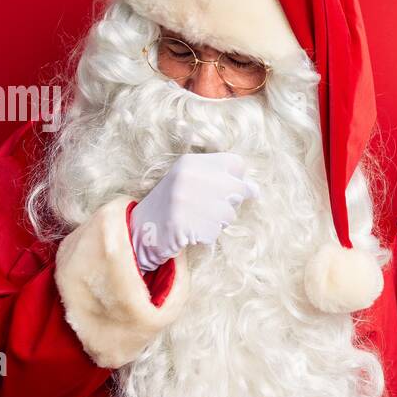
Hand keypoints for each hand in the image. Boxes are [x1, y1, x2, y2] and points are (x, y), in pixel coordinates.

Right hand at [129, 152, 259, 271]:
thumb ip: (222, 180)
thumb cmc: (173, 205)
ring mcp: (189, 201)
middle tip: (208, 208)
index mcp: (191, 162)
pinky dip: (208, 234)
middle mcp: (190, 177)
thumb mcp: (191, 181)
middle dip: (230, 202)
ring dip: (219, 221)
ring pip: (230, 213)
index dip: (236, 178)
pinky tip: (191, 230)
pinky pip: (217, 231)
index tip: (224, 188)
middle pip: (239, 189)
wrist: (141, 229)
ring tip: (197, 219)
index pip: (236, 163)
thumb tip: (255, 190)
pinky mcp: (188, 224)